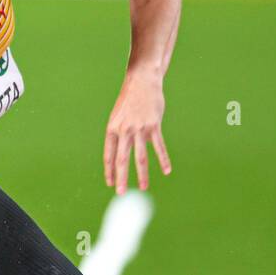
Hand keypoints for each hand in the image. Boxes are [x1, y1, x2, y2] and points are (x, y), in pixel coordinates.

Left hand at [103, 69, 171, 193]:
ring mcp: (139, 128)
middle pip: (122, 159)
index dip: (109, 170)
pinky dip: (163, 159)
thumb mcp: (118, 116)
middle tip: (121, 193)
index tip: (110, 183)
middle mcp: (124, 130)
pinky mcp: (153, 126)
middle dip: (121, 178)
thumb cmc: (129, 100)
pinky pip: (159, 147)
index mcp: (112, 129)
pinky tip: (166, 171)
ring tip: (142, 188)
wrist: (142, 81)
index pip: (109, 155)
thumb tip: (119, 155)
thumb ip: (119, 134)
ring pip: (140, 157)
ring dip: (141, 174)